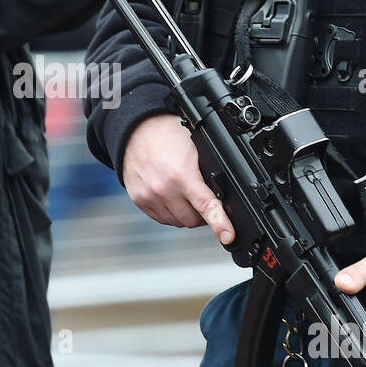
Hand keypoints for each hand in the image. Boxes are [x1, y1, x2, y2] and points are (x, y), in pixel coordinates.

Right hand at [121, 113, 234, 244]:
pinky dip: (171, 212)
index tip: (227, 236)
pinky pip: (162, 219)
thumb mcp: (196, 149)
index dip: (220, 223)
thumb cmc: (168, 136)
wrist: (137, 130)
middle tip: (203, 198)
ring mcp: (149, 196)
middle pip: (192, 220)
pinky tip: (171, 196)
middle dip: (202, 214)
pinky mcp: (139, 200)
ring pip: (177, 222)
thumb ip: (209, 173)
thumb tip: (225, 196)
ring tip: (184, 193)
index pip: (206, 205)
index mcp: (181, 174)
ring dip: (186, 214)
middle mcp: (163, 188)